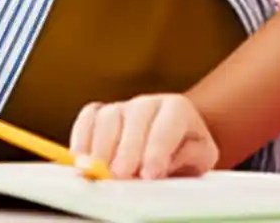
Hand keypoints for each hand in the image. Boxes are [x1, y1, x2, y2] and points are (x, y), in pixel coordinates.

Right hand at [69, 94, 217, 179]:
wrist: (174, 142)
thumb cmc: (187, 153)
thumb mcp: (199, 158)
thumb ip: (186, 158)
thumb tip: (158, 167)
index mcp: (178, 109)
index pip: (167, 124)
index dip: (157, 150)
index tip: (150, 174)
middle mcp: (148, 103)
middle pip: (135, 118)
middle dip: (127, 150)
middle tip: (120, 175)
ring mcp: (122, 107)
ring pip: (108, 117)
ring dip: (101, 147)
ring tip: (98, 172)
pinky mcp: (100, 114)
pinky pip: (88, 118)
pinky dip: (81, 137)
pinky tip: (80, 159)